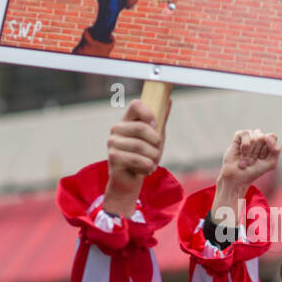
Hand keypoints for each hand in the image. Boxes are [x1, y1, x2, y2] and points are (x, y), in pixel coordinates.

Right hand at [103, 100, 165, 215]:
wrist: (130, 180)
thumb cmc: (144, 155)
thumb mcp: (155, 137)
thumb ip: (160, 120)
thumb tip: (169, 100)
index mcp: (127, 120)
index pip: (136, 104)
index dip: (148, 112)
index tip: (156, 125)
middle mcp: (117, 129)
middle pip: (141, 127)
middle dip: (155, 142)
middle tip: (157, 150)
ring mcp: (113, 143)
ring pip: (140, 146)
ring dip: (153, 157)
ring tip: (153, 162)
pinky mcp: (113, 157)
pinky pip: (136, 160)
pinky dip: (147, 166)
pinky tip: (147, 169)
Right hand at [211, 129, 280, 225]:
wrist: (236, 181)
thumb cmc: (252, 176)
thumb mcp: (271, 165)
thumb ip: (276, 150)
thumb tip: (270, 136)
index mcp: (266, 147)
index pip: (273, 137)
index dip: (270, 145)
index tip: (264, 158)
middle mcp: (257, 142)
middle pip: (264, 136)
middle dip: (259, 152)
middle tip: (252, 163)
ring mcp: (246, 140)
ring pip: (255, 134)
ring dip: (251, 151)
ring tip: (245, 161)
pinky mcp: (236, 140)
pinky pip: (244, 132)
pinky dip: (244, 144)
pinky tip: (242, 153)